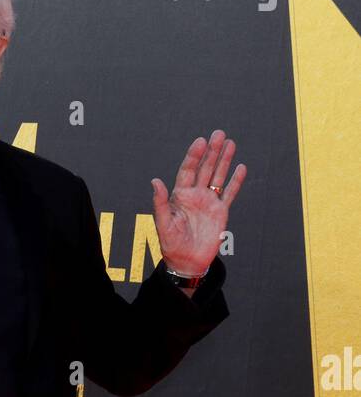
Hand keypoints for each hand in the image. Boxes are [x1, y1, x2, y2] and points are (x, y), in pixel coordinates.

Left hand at [151, 129, 246, 274]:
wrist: (187, 262)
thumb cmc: (171, 245)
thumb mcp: (163, 224)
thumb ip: (160, 203)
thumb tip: (155, 181)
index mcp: (180, 196)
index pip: (188, 170)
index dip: (194, 156)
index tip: (200, 141)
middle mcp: (195, 195)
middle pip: (204, 168)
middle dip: (211, 151)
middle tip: (218, 133)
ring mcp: (208, 202)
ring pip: (218, 176)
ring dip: (224, 160)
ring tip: (230, 143)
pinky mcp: (220, 212)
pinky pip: (229, 193)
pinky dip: (235, 182)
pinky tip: (241, 168)